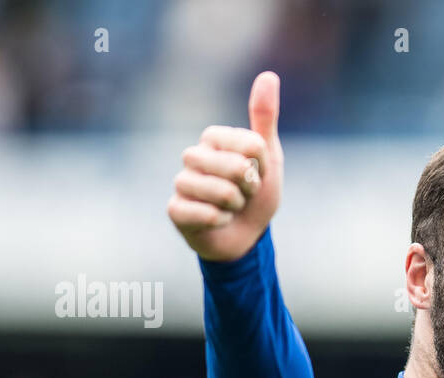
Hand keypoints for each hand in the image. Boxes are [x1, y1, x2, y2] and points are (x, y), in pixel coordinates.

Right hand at [167, 71, 283, 261]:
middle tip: (244, 194)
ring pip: (221, 192)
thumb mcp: (268, 157)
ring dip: (236, 206)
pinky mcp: (175, 210)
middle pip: (237, 167)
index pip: (252, 144)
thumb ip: (264, 118)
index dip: (262, 166)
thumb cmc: (255, 194)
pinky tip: (218, 221)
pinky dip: (221, 221)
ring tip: (231, 208)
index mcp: (213, 138)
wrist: (244, 236)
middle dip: (250, 188)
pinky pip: (206, 214)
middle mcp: (193, 156)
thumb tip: (269, 75)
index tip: (257, 174)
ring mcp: (181, 183)